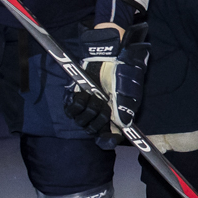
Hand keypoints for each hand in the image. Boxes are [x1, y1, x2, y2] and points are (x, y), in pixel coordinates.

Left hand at [64, 23, 149, 138]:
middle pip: (93, 131)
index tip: (110, 139)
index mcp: (113, 116)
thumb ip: (123, 113)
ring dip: (88, 109)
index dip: (107, 140)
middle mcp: (98, 114)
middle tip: (104, 104)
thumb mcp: (126, 95)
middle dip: (98, 119)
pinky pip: (71, 111)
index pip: (108, 137)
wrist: (107, 58)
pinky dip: (77, 104)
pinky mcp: (74, 98)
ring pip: (81, 122)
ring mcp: (86, 107)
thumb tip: (122, 128)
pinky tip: (83, 95)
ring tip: (94, 96)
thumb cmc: (120, 75)